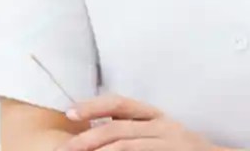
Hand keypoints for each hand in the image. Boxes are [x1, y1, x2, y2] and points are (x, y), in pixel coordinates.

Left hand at [59, 96, 220, 150]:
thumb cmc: (182, 150)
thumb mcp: (159, 133)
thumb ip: (132, 129)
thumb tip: (94, 131)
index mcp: (155, 115)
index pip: (119, 103)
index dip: (93, 106)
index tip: (70, 112)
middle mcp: (163, 126)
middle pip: (119, 127)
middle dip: (89, 137)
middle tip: (68, 147)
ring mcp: (170, 143)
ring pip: (127, 146)